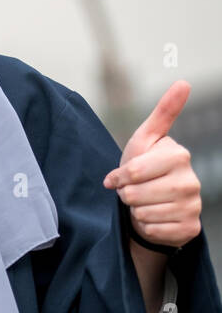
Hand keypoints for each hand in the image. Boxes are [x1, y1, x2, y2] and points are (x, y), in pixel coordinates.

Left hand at [104, 80, 201, 248]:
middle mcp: (192, 182)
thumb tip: (184, 82)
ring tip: (144, 202)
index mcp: (179, 156)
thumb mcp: (145, 139)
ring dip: (135, 210)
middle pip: (135, 194)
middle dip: (126, 194)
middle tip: (133, 190)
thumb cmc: (144, 168)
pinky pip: (153, 230)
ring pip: (143, 214)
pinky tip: (154, 218)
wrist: (151, 202)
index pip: (132, 172)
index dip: (118, 177)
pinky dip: (146, 226)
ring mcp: (194, 207)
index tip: (120, 176)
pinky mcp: (190, 229)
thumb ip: (163, 112)